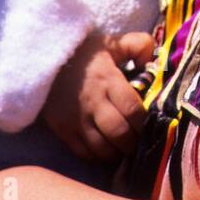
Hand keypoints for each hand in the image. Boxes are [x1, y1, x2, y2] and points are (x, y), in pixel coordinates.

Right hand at [41, 30, 154, 164]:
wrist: (44, 59)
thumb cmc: (84, 53)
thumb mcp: (112, 42)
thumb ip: (138, 45)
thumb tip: (155, 59)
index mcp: (107, 80)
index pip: (132, 109)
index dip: (144, 122)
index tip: (150, 124)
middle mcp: (93, 102)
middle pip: (119, 133)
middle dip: (133, 142)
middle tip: (140, 141)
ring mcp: (76, 119)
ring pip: (102, 148)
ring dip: (117, 153)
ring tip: (124, 148)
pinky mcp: (63, 130)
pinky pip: (84, 153)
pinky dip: (98, 157)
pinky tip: (106, 150)